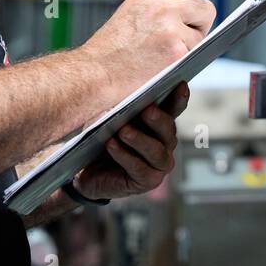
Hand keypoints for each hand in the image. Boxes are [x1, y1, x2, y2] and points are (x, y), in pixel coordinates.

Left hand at [73, 82, 189, 200]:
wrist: (84, 172)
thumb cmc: (99, 141)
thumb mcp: (107, 120)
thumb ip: (119, 110)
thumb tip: (119, 102)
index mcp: (158, 124)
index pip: (172, 109)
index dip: (178, 98)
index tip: (180, 84)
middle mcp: (164, 144)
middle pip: (168, 130)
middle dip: (158, 119)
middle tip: (147, 109)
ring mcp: (159, 165)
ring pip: (157, 152)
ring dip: (140, 140)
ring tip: (123, 130)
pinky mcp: (148, 181)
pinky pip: (140, 169)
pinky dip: (125, 156)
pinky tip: (112, 145)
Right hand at [80, 0, 214, 102]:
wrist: (94, 73)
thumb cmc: (108, 53)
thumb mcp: (130, 17)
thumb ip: (157, 12)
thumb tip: (185, 19)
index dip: (188, 10)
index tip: (185, 22)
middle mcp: (161, 5)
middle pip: (203, 6)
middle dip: (200, 23)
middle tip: (187, 39)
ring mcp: (170, 26)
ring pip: (202, 32)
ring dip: (191, 44)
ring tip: (167, 55)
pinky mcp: (176, 49)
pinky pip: (195, 53)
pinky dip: (184, 62)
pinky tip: (165, 65)